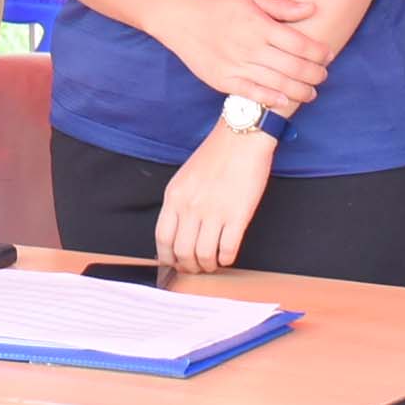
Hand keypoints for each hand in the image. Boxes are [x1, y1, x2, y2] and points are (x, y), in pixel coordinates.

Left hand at [157, 124, 277, 272]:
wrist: (242, 137)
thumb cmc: (216, 155)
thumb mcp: (185, 177)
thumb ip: (179, 203)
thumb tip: (178, 232)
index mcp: (174, 197)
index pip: (162, 239)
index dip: (168, 258)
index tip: (175, 263)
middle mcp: (190, 207)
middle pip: (182, 253)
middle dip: (188, 267)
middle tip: (196, 267)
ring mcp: (214, 212)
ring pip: (204, 256)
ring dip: (207, 266)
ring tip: (212, 263)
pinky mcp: (238, 216)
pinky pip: (227, 250)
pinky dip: (226, 259)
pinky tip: (227, 255)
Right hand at [159, 0, 328, 110]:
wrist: (179, 18)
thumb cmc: (217, 5)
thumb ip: (282, 7)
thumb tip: (312, 8)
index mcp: (260, 25)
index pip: (301, 44)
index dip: (319, 52)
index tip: (328, 55)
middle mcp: (251, 47)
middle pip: (294, 67)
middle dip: (315, 74)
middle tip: (323, 76)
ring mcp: (236, 65)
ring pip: (277, 83)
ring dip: (300, 91)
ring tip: (311, 93)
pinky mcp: (223, 80)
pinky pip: (252, 93)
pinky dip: (270, 99)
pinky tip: (284, 101)